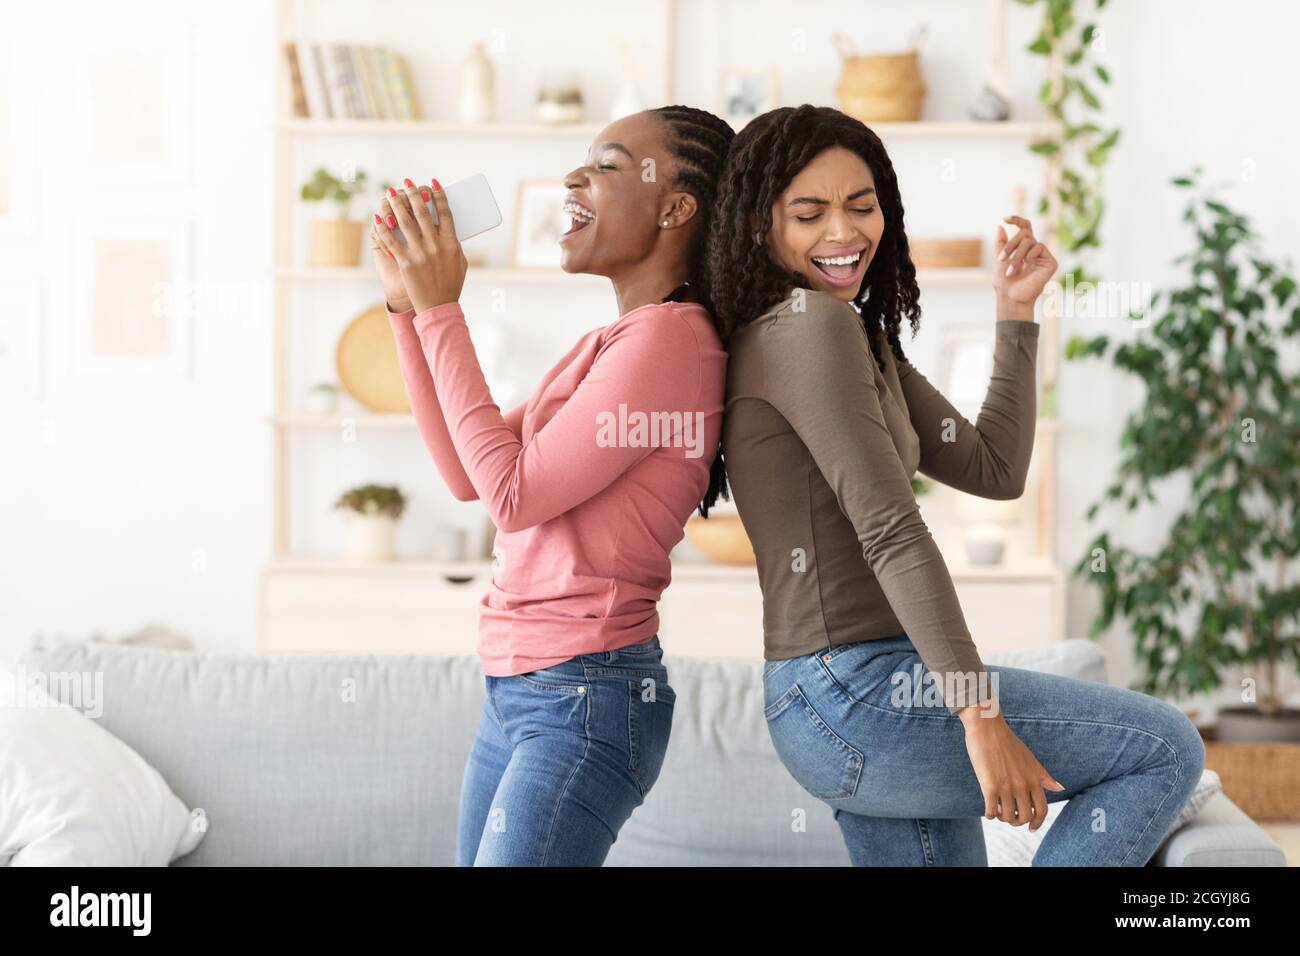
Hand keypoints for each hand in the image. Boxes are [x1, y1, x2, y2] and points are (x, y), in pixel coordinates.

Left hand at [372, 177, 467, 313]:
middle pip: (423, 213)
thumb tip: (446, 225)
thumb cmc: (450, 285)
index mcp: (452, 244)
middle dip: (414, 194)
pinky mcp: (406, 263)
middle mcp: (436, 247)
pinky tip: (379, 217)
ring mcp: (421, 254)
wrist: (439, 307)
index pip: (446, 213)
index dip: (439, 195)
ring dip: (397, 204)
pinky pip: (392, 241)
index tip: (432, 182)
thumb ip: (454, 243)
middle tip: (407, 183)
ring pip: (406, 223)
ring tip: (391, 193)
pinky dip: (384, 228)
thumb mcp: (460, 262)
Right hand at [960, 710, 1065, 830]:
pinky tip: (988, 810)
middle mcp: (1023, 784)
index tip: (1031, 828)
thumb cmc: (1007, 742)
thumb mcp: (1030, 759)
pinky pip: (991, 810)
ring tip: (997, 811)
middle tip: (1010, 817)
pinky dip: (990, 815)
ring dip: (1002, 817)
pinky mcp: (989, 785)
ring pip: (1008, 816)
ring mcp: (1006, 786)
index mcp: (1034, 779)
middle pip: (1025, 816)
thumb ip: (1044, 776)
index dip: (1038, 822)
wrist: (987, 727)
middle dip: (1017, 821)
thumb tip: (1060, 788)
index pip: (1042, 810)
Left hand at [992, 215, 1056, 310]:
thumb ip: (1000, 243)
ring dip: (1016, 256)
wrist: (1011, 297)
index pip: (1024, 228)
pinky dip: (1029, 256)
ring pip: (1030, 241)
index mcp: (1023, 247)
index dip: (1017, 220)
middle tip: (1001, 259)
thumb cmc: (1004, 282)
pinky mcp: (1051, 262)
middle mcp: (1035, 249)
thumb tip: (999, 226)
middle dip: (1010, 245)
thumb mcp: (999, 259)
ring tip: (1010, 271)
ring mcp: (1043, 255)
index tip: (1004, 218)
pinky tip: (1027, 266)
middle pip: (1024, 233)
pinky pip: (1039, 247)